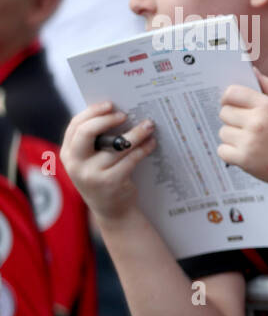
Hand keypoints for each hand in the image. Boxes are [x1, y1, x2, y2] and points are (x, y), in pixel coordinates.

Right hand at [60, 101, 156, 220]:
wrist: (112, 210)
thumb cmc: (103, 177)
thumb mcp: (90, 160)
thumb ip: (95, 140)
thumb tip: (116, 111)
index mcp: (68, 153)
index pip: (75, 125)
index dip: (93, 112)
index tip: (110, 105)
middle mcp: (75, 163)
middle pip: (87, 132)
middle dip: (107, 119)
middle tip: (125, 114)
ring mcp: (92, 174)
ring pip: (117, 145)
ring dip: (136, 133)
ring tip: (149, 126)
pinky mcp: (111, 182)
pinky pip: (131, 158)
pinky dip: (144, 148)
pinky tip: (151, 143)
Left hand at [217, 69, 267, 185]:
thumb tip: (252, 71)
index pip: (232, 93)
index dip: (228, 97)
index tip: (231, 103)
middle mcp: (257, 123)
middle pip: (224, 112)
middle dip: (232, 117)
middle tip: (245, 125)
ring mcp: (249, 142)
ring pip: (223, 131)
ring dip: (232, 135)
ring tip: (249, 140)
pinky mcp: (243, 159)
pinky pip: (222, 149)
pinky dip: (230, 152)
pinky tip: (245, 152)